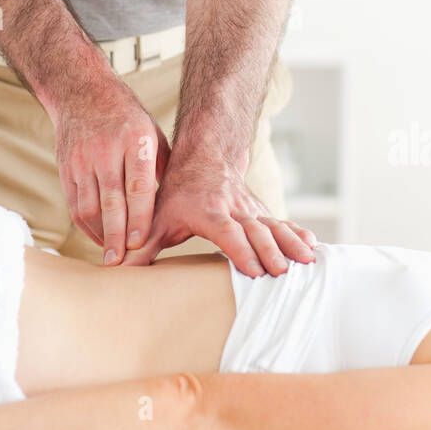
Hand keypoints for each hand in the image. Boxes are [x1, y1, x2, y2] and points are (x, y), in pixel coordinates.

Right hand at [50, 75, 169, 264]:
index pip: (138, 186)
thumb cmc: (127, 118)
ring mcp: (82, 159)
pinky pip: (74, 203)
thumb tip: (172, 210)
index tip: (139, 243)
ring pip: (88, 206)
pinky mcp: (66, 167)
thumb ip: (160, 170)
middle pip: (111, 201)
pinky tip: (99, 238)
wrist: (82, 92)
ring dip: (100, 235)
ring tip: (111, 257)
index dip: (139, 217)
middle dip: (116, 235)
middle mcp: (106, 150)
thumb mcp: (152, 134)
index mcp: (135, 140)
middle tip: (121, 263)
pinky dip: (86, 225)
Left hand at [121, 142, 317, 274]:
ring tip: (307, 262)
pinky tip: (313, 247)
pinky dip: (298, 234)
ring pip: (274, 225)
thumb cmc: (178, 193)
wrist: (204, 156)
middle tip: (283, 273)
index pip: (227, 231)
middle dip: (271, 251)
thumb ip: (142, 245)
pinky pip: (282, 223)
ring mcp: (251, 209)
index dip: (240, 249)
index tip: (254, 269)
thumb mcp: (157, 216)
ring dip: (291, 243)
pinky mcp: (262, 212)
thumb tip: (117, 268)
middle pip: (256, 230)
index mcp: (209, 211)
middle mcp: (234, 209)